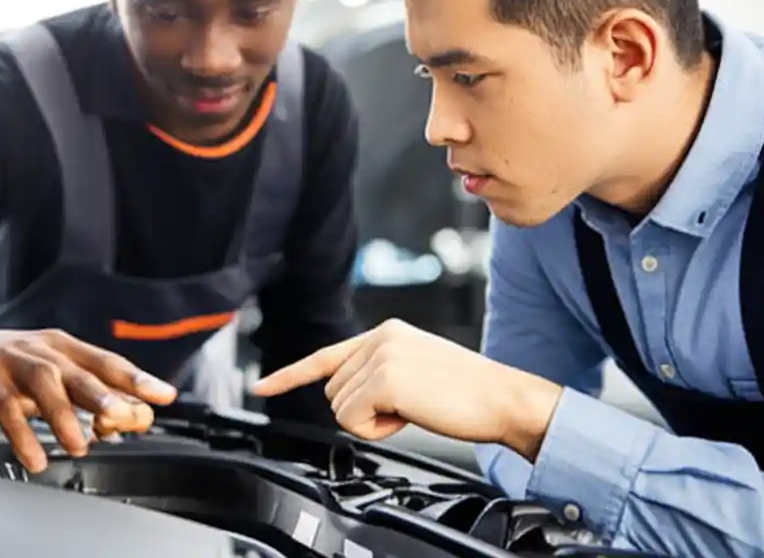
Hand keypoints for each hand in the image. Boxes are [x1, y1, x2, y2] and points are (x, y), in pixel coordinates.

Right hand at [0, 320, 176, 472]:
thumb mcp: (43, 376)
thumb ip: (78, 396)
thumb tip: (124, 421)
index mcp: (62, 347)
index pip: (107, 362)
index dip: (138, 378)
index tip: (166, 395)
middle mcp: (42, 349)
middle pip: (81, 371)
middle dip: (108, 395)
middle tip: (129, 418)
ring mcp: (12, 358)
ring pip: (46, 383)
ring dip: (65, 414)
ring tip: (80, 445)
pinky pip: (5, 405)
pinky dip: (22, 432)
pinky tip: (34, 456)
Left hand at [252, 319, 561, 459]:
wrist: (502, 398)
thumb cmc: (467, 394)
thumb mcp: (416, 371)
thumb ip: (379, 373)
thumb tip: (348, 396)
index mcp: (387, 332)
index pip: (327, 356)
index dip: (291, 374)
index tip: (261, 385)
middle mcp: (380, 337)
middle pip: (333, 391)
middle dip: (364, 411)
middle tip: (408, 408)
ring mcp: (381, 355)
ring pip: (340, 408)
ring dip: (373, 422)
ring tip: (414, 409)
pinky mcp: (384, 379)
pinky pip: (352, 421)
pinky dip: (377, 430)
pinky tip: (409, 417)